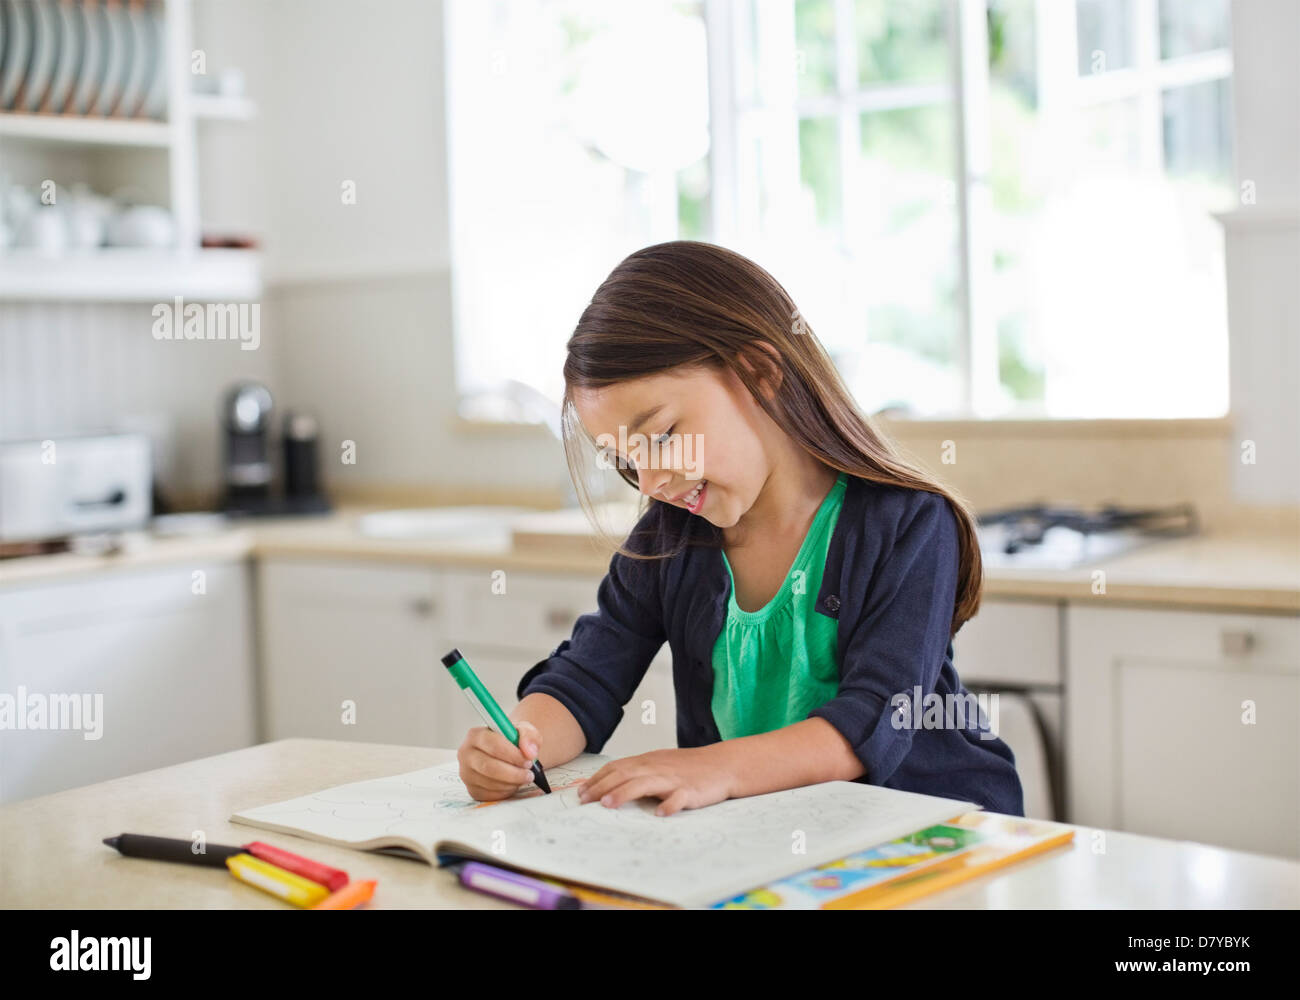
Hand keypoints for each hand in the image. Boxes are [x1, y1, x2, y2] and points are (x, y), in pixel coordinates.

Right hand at [457, 720, 542, 801]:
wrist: (506, 753)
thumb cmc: (511, 741)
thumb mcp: (523, 730)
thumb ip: (528, 735)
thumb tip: (529, 752)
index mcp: (475, 735)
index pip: (492, 744)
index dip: (512, 754)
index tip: (528, 759)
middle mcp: (466, 754)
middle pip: (489, 767)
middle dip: (513, 773)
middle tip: (529, 773)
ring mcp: (467, 774)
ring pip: (491, 783)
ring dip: (512, 782)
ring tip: (523, 777)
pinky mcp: (473, 790)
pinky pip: (491, 795)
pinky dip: (506, 791)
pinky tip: (513, 783)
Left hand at [575, 746, 732, 815]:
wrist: (722, 764)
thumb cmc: (688, 768)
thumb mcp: (659, 765)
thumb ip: (637, 773)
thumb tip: (608, 786)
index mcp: (648, 762)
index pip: (616, 767)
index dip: (597, 779)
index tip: (580, 792)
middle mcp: (656, 768)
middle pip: (624, 774)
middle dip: (601, 786)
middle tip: (584, 800)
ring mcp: (673, 779)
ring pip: (645, 783)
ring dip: (625, 793)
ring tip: (608, 803)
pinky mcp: (690, 791)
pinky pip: (679, 798)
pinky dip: (669, 805)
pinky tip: (660, 814)